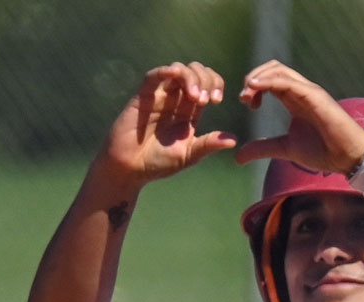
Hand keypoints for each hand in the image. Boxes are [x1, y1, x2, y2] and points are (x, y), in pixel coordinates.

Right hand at [97, 62, 236, 186]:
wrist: (130, 169)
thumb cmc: (158, 163)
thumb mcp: (189, 154)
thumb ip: (208, 144)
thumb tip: (233, 140)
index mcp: (189, 110)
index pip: (207, 83)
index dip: (215, 84)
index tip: (217, 99)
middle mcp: (176, 99)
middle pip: (196, 71)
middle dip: (206, 79)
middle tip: (206, 100)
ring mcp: (159, 96)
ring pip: (178, 69)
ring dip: (191, 77)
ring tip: (195, 97)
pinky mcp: (143, 96)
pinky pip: (155, 76)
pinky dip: (166, 71)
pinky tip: (176, 74)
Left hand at [233, 61, 363, 175]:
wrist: (347, 157)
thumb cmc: (323, 151)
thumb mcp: (284, 149)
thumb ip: (263, 148)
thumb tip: (238, 156)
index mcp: (294, 98)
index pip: (269, 78)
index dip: (252, 86)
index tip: (246, 103)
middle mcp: (301, 90)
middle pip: (272, 67)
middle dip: (252, 78)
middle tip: (244, 99)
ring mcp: (308, 91)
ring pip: (278, 69)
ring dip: (258, 78)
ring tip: (248, 96)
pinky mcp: (314, 96)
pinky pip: (289, 81)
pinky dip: (269, 81)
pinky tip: (255, 88)